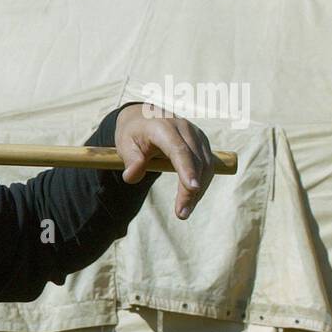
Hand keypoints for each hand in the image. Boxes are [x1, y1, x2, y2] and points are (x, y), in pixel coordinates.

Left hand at [113, 103, 215, 219]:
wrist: (145, 117)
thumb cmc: (133, 133)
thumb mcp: (123, 144)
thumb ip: (129, 160)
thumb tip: (132, 176)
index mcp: (162, 127)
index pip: (178, 150)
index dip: (187, 169)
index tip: (193, 189)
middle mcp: (184, 128)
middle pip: (195, 161)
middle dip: (191, 190)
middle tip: (181, 214)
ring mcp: (196, 135)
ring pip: (206, 165)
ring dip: (198, 190)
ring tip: (184, 211)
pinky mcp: (202, 143)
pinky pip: (207, 165)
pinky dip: (201, 183)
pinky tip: (191, 199)